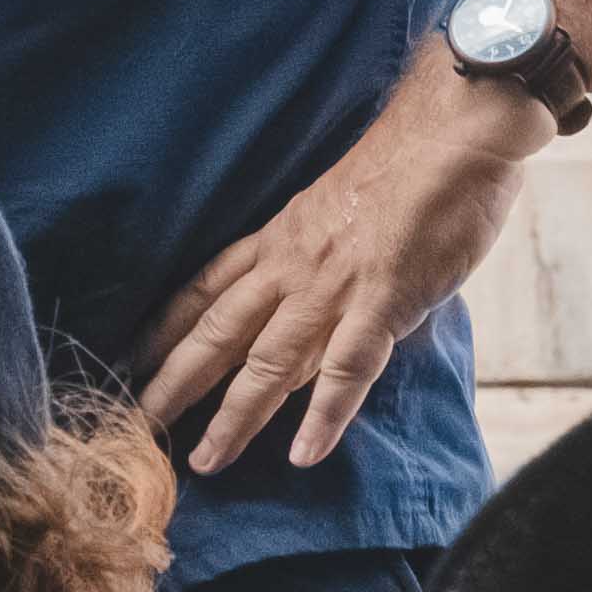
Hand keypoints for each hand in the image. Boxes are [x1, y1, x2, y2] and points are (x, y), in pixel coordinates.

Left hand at [140, 63, 555, 475]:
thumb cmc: (412, 160)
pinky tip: (304, 455)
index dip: (169, 326)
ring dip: (234, 416)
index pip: (208, 286)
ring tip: (205, 463)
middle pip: (220, 331)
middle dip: (177, 382)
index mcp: (282, 236)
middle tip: (139, 426)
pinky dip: (324, 415)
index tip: (136, 359)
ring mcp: (334, 286)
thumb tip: (326, 286)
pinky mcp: (383, 301)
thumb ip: (326, 249)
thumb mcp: (342, 201)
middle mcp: (293, 265)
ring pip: (269, 361)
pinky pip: (347, 368)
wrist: (455, 129)